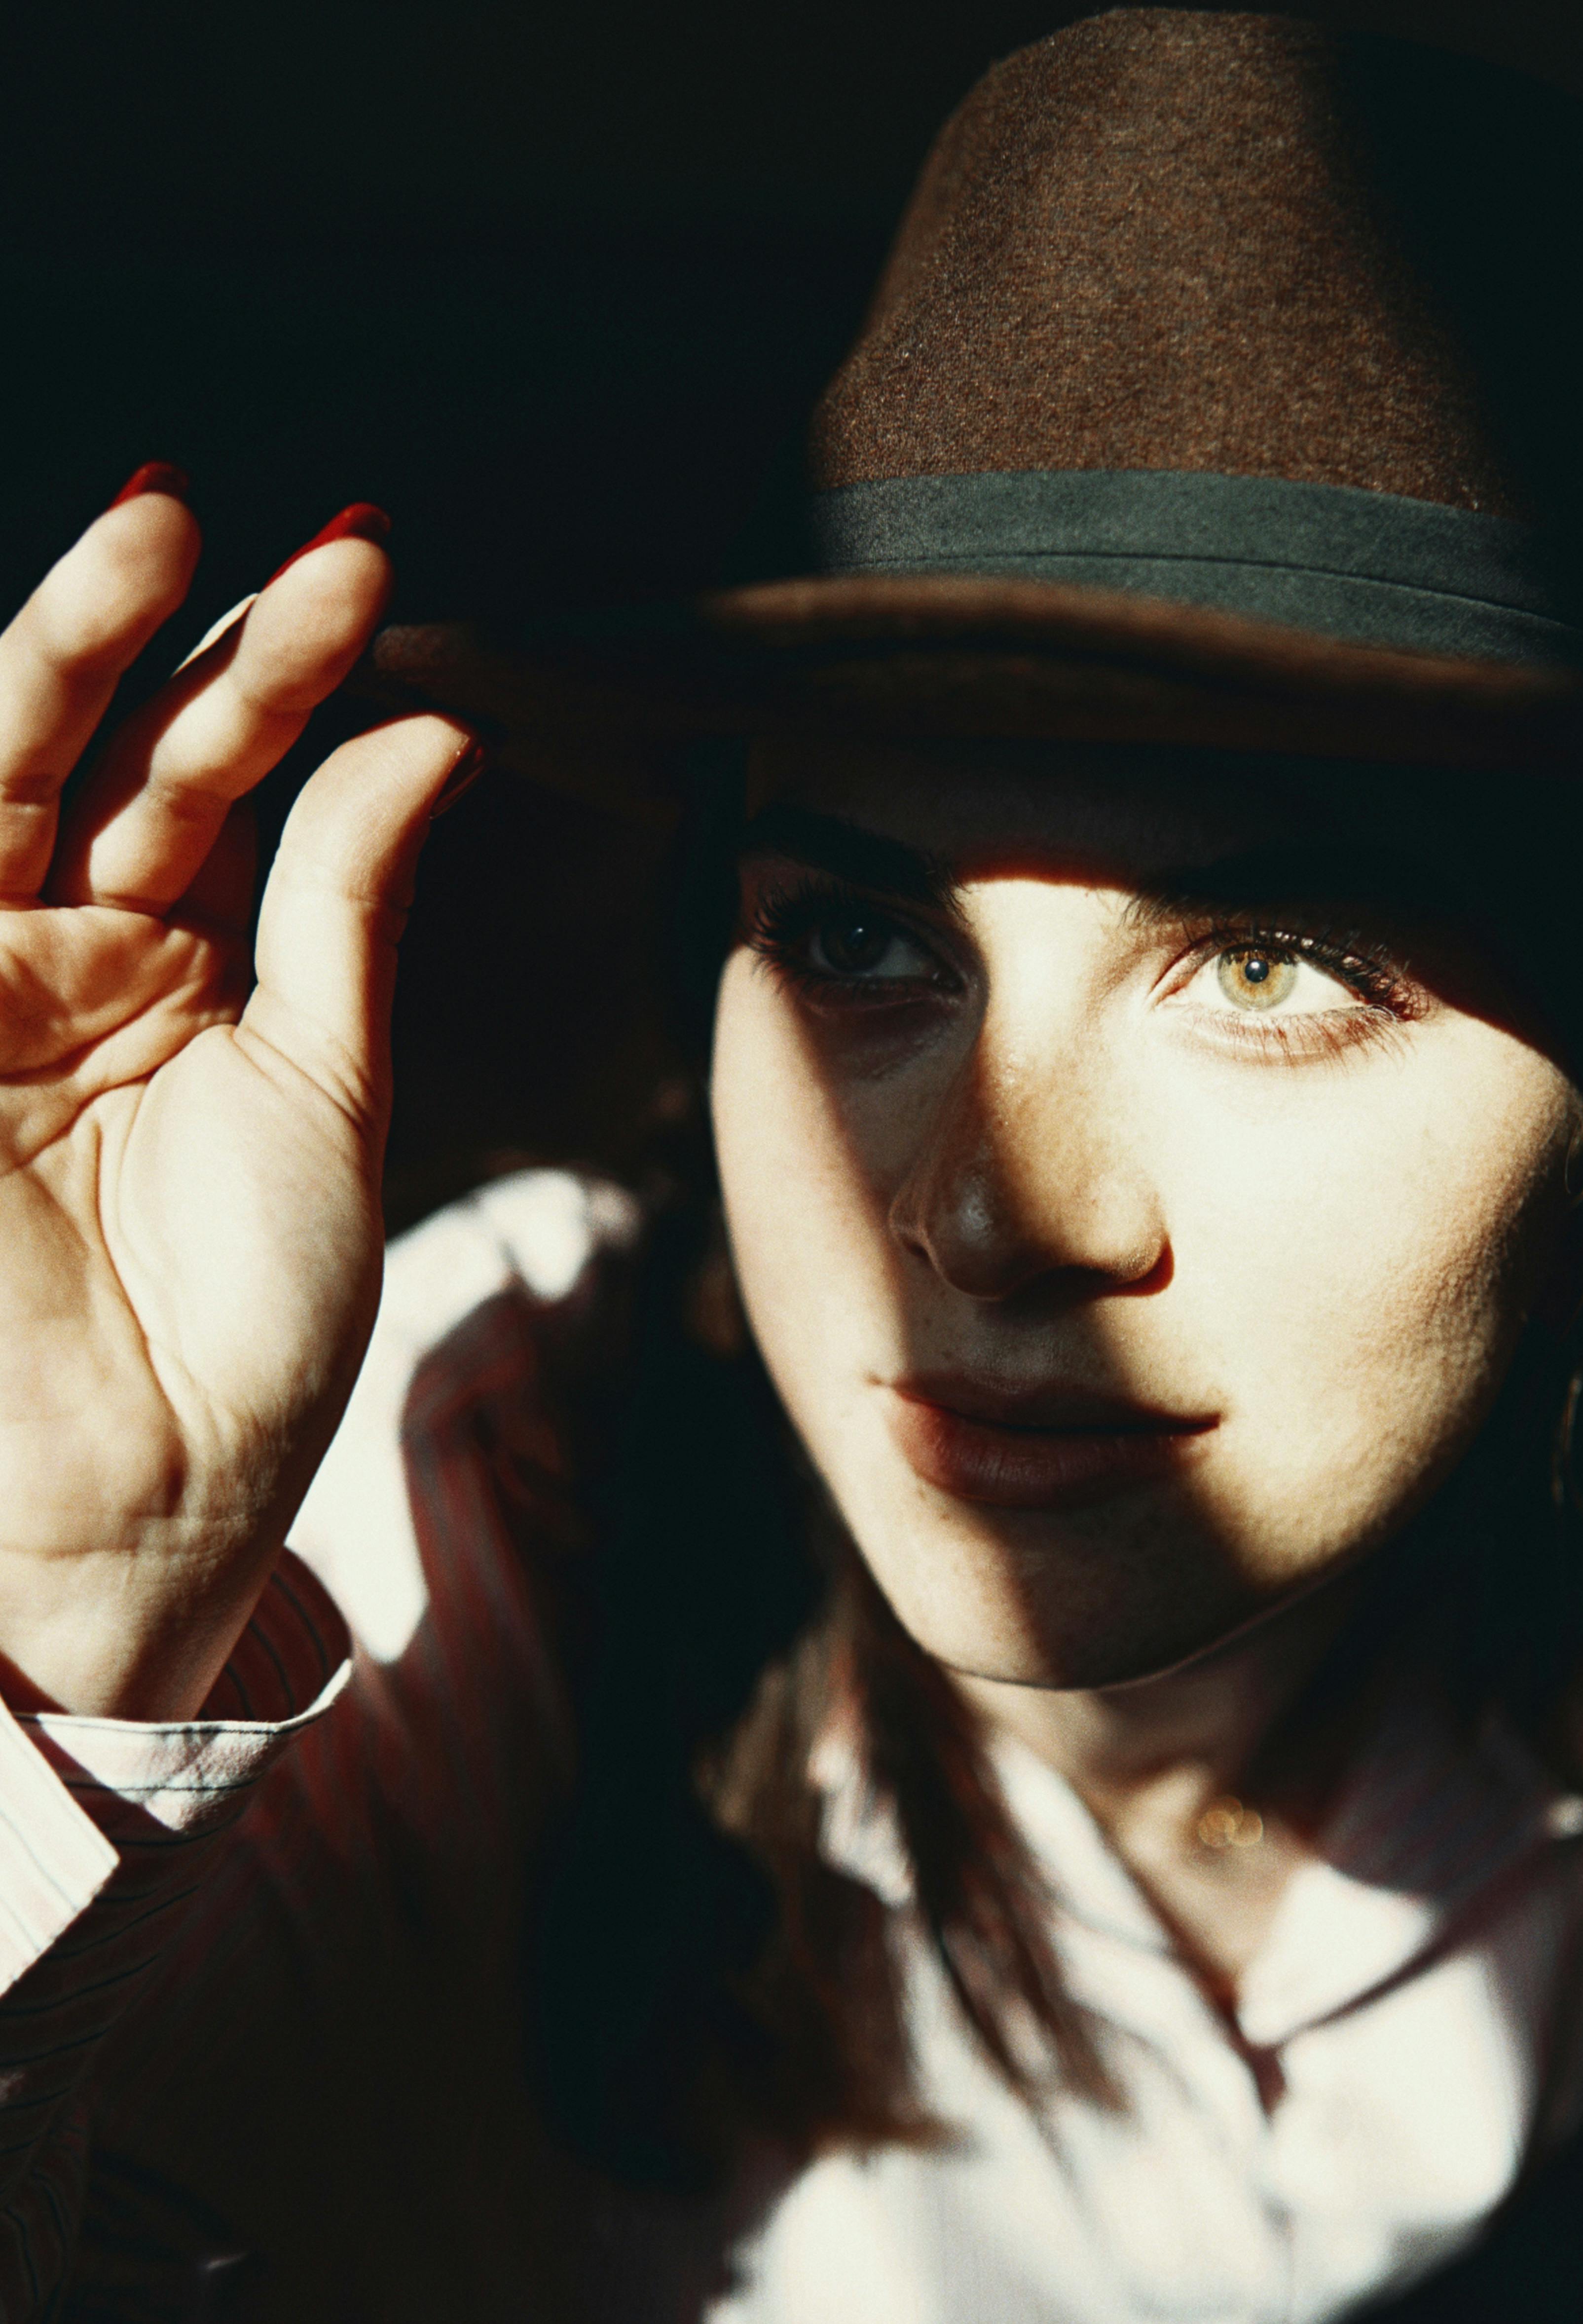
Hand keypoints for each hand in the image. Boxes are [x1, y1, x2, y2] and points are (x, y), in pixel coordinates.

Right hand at [0, 473, 476, 1717]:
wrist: (145, 1490)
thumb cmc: (252, 1312)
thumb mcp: (330, 1078)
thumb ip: (349, 898)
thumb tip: (437, 729)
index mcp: (188, 972)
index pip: (235, 781)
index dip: (291, 671)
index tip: (368, 565)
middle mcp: (75, 956)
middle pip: (123, 753)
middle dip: (188, 638)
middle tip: (276, 532)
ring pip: (10, 774)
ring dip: (73, 652)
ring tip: (160, 530)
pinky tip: (47, 665)